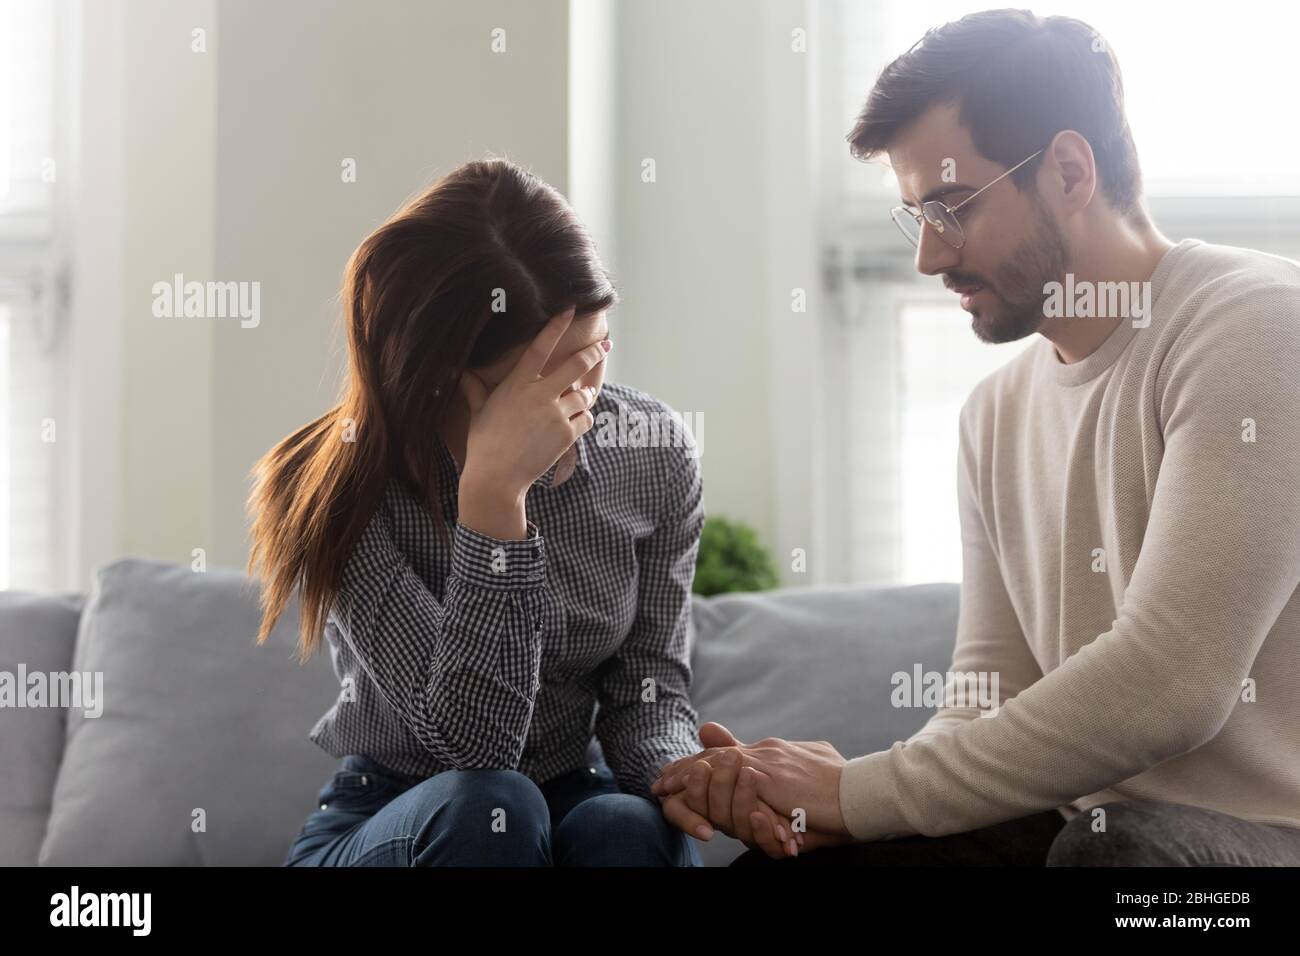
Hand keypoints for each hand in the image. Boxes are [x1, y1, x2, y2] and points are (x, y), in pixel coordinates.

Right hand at [457, 308, 608, 536]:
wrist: (496, 477)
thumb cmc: (483, 443)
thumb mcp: (478, 412)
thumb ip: (476, 389)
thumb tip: (462, 374)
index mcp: (517, 384)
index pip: (540, 347)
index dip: (556, 326)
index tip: (571, 309)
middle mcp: (539, 394)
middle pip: (576, 366)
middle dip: (594, 353)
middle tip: (605, 345)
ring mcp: (555, 414)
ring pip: (584, 395)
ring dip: (587, 395)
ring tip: (585, 395)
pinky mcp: (566, 435)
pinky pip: (586, 419)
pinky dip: (584, 419)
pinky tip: (577, 422)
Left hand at [654, 722, 852, 837]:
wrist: (862, 792)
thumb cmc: (842, 792)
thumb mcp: (809, 781)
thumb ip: (785, 775)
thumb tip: (769, 778)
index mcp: (778, 753)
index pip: (733, 755)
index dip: (707, 763)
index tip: (685, 772)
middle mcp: (768, 751)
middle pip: (717, 755)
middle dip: (688, 767)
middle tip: (663, 778)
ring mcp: (766, 760)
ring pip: (715, 763)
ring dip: (685, 773)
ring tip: (664, 784)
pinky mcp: (767, 775)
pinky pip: (724, 775)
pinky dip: (698, 780)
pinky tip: (681, 788)